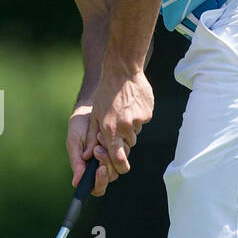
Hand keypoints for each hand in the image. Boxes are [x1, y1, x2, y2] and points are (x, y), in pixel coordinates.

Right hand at [67, 105, 117, 197]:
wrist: (90, 109)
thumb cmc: (78, 127)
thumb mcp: (74, 143)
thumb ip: (76, 162)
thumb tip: (76, 182)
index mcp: (88, 170)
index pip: (97, 187)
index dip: (100, 182)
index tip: (100, 169)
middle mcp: (101, 166)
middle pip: (111, 177)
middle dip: (106, 163)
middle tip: (98, 149)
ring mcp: (112, 157)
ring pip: (118, 165)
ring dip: (110, 152)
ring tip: (99, 137)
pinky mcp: (121, 147)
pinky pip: (124, 151)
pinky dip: (116, 143)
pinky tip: (105, 133)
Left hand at [85, 63, 153, 183]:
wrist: (122, 71)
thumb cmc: (105, 93)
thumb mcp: (95, 115)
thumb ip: (92, 136)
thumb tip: (89, 155)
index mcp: (110, 129)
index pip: (118, 157)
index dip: (119, 165)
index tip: (120, 166)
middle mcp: (125, 127)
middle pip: (128, 144)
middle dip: (123, 138)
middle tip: (118, 122)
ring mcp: (139, 120)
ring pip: (136, 132)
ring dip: (130, 126)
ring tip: (123, 110)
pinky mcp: (148, 113)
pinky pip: (143, 121)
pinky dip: (138, 116)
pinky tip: (132, 104)